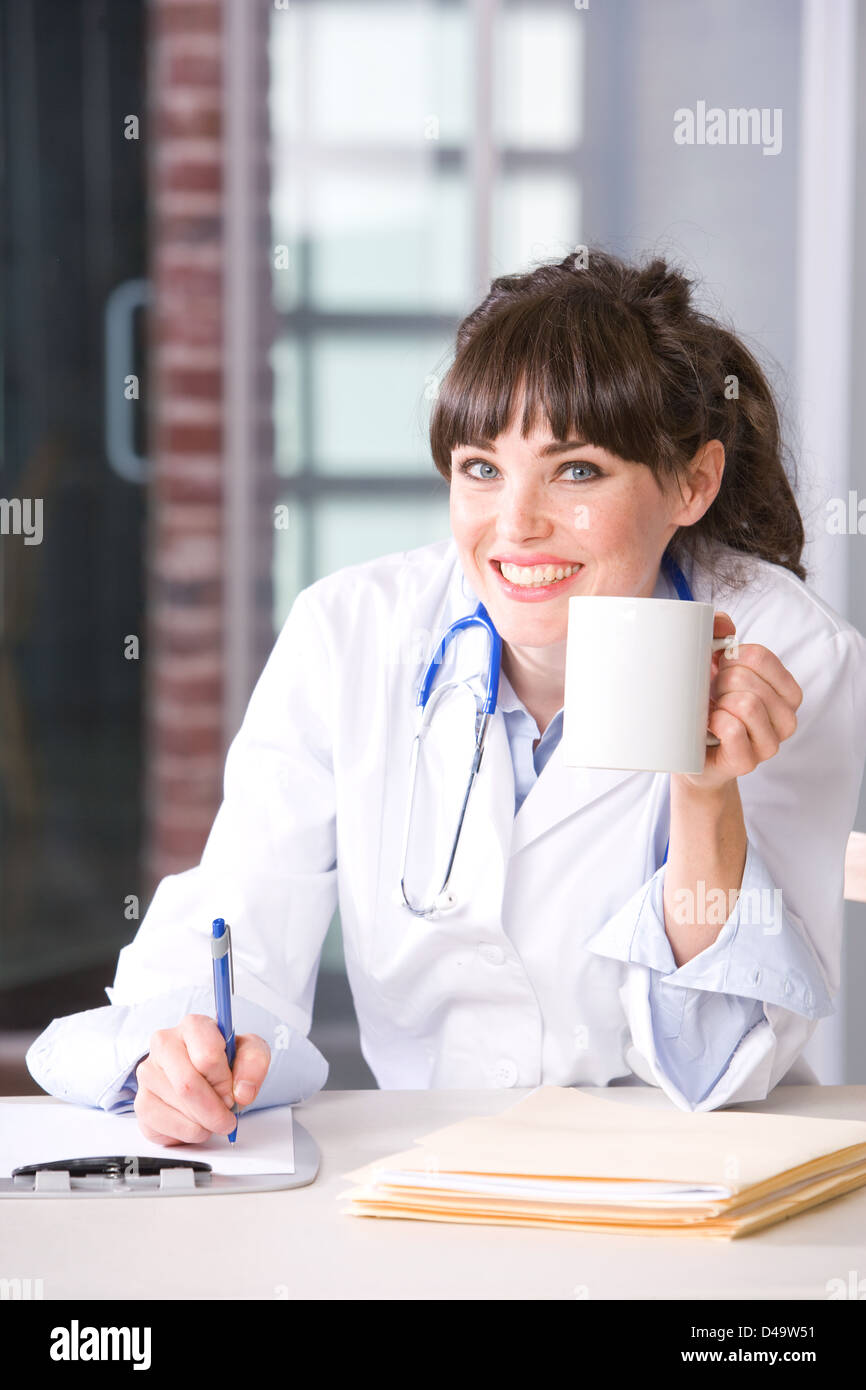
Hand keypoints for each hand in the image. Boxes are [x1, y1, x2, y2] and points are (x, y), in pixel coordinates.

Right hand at [134, 1014, 270, 1145]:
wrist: (206, 1073)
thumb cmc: (226, 1060)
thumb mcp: (251, 1052)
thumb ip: (254, 1064)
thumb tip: (242, 1092)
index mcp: (193, 1025)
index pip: (207, 1057)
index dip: (224, 1082)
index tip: (232, 1092)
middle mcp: (164, 1044)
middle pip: (188, 1085)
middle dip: (213, 1110)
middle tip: (226, 1118)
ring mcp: (148, 1073)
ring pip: (177, 1108)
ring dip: (203, 1123)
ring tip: (211, 1116)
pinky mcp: (141, 1101)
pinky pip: (161, 1127)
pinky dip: (186, 1133)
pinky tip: (195, 1123)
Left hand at [677, 611, 802, 793]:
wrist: (688, 752)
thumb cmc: (706, 705)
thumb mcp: (711, 666)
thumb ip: (718, 634)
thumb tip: (724, 624)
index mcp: (787, 692)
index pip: (760, 656)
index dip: (730, 657)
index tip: (719, 670)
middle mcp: (787, 719)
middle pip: (748, 679)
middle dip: (720, 682)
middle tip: (712, 697)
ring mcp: (769, 744)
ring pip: (747, 705)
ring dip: (718, 704)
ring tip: (711, 712)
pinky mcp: (747, 763)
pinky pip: (733, 730)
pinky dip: (715, 723)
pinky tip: (709, 728)